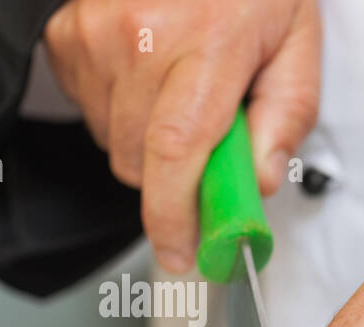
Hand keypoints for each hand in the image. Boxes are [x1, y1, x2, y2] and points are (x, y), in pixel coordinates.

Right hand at [44, 0, 320, 271]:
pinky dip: (122, 113)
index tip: (183, 255)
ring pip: (115, 143)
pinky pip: (90, 110)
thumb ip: (287, 118)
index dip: (174, 218)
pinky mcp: (67, 35)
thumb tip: (260, 182)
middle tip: (211, 153)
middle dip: (176, 183)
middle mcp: (141, 39)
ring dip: (150, 146)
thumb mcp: (297, 45)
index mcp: (207, 44)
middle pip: (142, 163)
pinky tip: (151, 79)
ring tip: (184, 98)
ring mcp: (95, 35)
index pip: (176, 153)